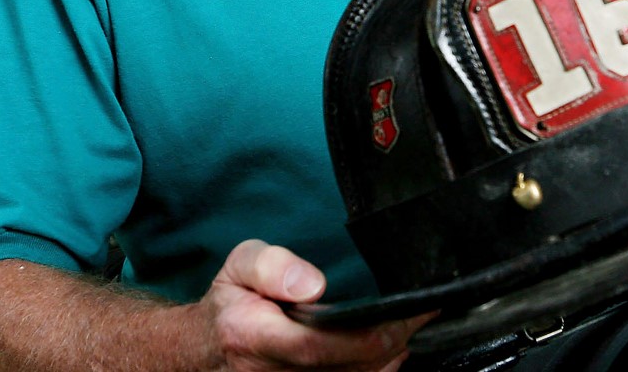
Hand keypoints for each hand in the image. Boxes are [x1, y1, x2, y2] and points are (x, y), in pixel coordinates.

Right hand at [200, 239, 427, 370]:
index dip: (369, 334)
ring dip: (388, 359)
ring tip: (407, 327)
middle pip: (347, 370)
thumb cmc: (232, 301)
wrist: (208, 347)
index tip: (406, 313)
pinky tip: (387, 352)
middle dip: (391, 342)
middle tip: (419, 313)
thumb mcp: (241, 266)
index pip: (318, 346)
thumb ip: (271, 266)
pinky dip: (375, 371)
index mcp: (252, 337)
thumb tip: (311, 284)